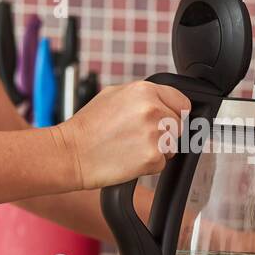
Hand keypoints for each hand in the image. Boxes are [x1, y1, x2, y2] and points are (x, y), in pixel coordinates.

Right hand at [60, 81, 190, 189]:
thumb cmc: (88, 127)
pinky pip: (162, 162)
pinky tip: (129, 158)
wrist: (71, 153)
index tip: (164, 120)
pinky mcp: (152, 158)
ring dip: (158, 149)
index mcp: (145, 90)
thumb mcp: (114, 94)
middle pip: (179, 125)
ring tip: (131, 146)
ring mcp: (154, 135)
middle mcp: (153, 110)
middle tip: (138, 136)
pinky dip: (149, 164)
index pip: (182, 103)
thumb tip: (163, 100)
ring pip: (173, 145)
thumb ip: (144, 95)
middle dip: (165, 132)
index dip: (174, 113)